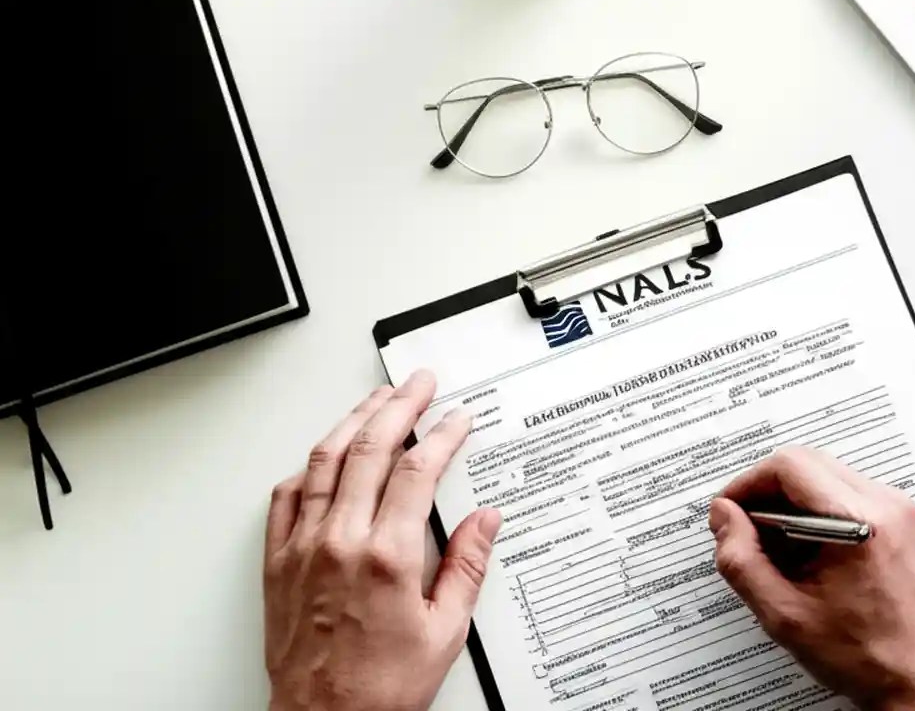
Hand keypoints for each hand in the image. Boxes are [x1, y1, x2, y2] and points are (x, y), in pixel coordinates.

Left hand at [262, 370, 500, 710]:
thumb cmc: (379, 688)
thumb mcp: (445, 631)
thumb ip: (466, 567)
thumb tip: (485, 522)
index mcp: (387, 556)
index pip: (417, 472)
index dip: (441, 436)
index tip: (456, 420)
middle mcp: (341, 542)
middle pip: (370, 449)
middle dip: (399, 406)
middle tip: (418, 385)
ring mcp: (303, 548)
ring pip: (325, 461)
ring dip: (354, 421)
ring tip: (376, 400)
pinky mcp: (278, 563)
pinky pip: (286, 498)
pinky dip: (308, 468)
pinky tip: (322, 457)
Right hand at [709, 447, 914, 710]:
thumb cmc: (867, 656)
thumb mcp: (784, 614)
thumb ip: (742, 560)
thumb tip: (723, 517)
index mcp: (861, 521)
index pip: (790, 466)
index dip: (748, 483)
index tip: (729, 511)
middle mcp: (885, 505)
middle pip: (807, 464)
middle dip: (766, 492)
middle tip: (745, 531)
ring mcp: (897, 511)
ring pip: (824, 477)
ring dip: (790, 503)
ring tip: (777, 551)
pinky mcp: (899, 522)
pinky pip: (844, 495)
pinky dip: (814, 514)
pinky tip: (805, 555)